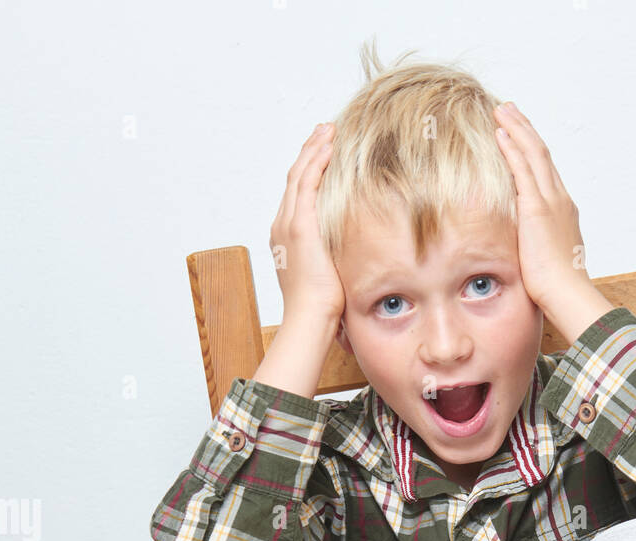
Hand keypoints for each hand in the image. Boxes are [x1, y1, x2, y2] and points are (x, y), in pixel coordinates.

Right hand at [269, 123, 344, 323]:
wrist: (309, 315)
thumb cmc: (320, 304)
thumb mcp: (327, 271)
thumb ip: (333, 254)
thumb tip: (352, 252)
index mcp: (287, 235)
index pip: (298, 193)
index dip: (309, 170)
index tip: (323, 154)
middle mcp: (283, 224)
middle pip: (295, 178)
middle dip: (310, 152)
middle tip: (324, 131)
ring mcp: (288, 222)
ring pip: (299, 175)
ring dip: (314, 150)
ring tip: (327, 130)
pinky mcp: (299, 224)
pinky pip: (306, 183)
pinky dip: (316, 162)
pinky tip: (328, 147)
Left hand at [493, 102, 611, 336]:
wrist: (567, 293)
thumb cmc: (558, 287)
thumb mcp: (547, 259)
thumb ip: (536, 245)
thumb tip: (525, 251)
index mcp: (563, 210)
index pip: (546, 171)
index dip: (532, 150)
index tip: (519, 134)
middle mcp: (560, 199)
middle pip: (541, 154)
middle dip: (525, 129)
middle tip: (510, 110)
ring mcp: (550, 201)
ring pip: (534, 154)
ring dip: (517, 129)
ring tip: (502, 110)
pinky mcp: (537, 208)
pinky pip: (523, 169)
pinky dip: (512, 148)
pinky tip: (500, 133)